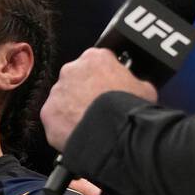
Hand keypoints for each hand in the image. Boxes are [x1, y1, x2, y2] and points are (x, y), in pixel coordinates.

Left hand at [40, 48, 156, 151]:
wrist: (115, 135)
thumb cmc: (130, 110)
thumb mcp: (145, 89)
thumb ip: (134, 82)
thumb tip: (136, 87)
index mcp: (95, 58)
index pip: (97, 62)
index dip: (105, 78)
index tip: (109, 89)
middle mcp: (71, 70)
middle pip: (77, 80)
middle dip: (86, 93)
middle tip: (98, 110)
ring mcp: (57, 92)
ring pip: (63, 100)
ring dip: (73, 110)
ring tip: (90, 125)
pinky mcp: (48, 114)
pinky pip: (55, 120)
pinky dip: (64, 128)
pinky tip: (79, 135)